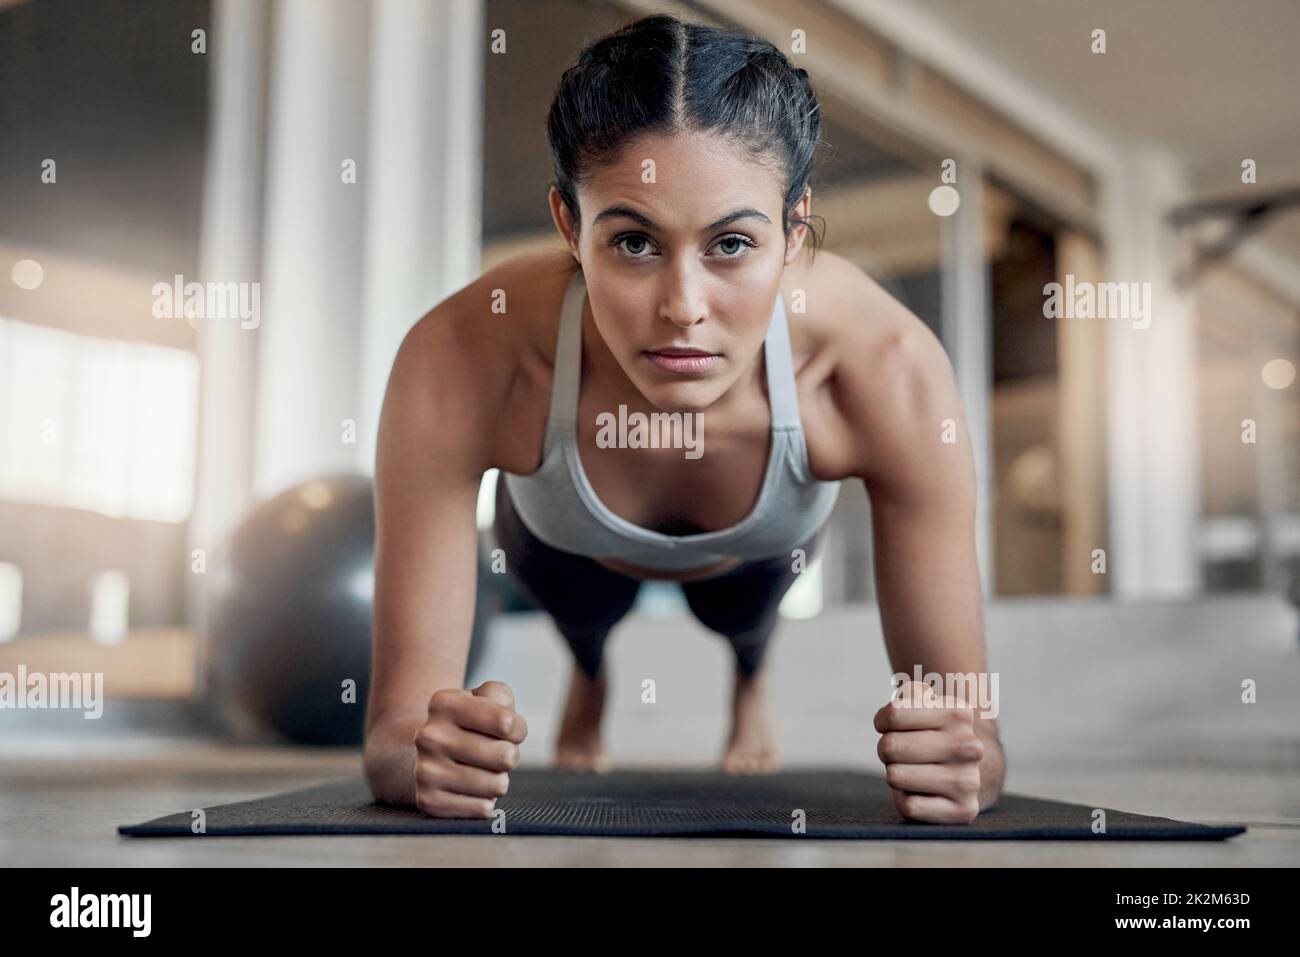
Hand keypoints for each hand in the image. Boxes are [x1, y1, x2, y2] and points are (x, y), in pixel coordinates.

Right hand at [414, 680, 527, 817]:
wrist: (421, 757)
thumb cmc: (467, 726)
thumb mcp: (482, 698)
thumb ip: (500, 695)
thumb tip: (508, 723)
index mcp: (443, 703)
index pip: (506, 722)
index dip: (516, 728)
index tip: (506, 728)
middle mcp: (429, 736)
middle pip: (505, 755)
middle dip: (509, 755)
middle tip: (494, 752)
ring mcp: (426, 770)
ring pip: (497, 784)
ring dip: (498, 779)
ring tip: (482, 770)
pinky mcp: (428, 801)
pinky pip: (483, 808)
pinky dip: (485, 801)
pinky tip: (470, 790)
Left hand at [873, 680, 984, 823]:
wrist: (969, 771)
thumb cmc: (933, 734)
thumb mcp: (926, 704)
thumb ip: (912, 693)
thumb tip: (908, 699)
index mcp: (959, 713)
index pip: (893, 714)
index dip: (883, 721)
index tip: (892, 725)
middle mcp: (970, 746)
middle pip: (890, 747)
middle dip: (887, 749)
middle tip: (903, 752)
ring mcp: (969, 781)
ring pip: (895, 776)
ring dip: (895, 775)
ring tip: (914, 771)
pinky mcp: (963, 811)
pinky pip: (908, 806)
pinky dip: (905, 800)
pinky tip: (922, 792)